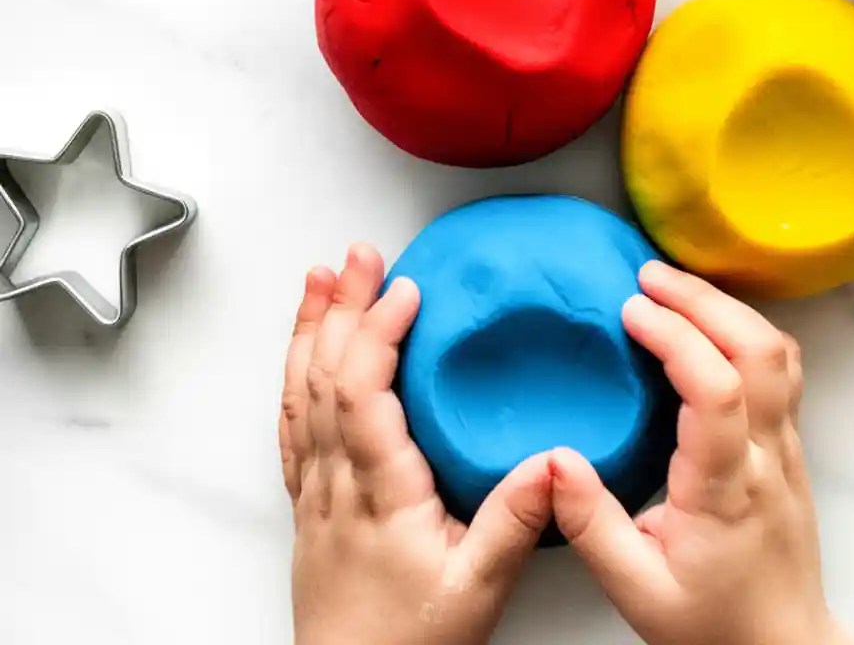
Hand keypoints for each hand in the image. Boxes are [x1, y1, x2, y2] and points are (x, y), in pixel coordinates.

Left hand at [279, 244, 551, 644]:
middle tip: (360, 255)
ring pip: (300, 394)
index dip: (376, 334)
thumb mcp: (478, 587)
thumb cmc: (411, 643)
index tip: (407, 291)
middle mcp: (337, 483)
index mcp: (379, 493)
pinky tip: (302, 354)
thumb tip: (553, 460)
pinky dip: (295, 375)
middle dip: (341, 308)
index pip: (362, 394)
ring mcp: (317, 491)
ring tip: (321, 279)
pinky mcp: (313, 502)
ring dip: (308, 331)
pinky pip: (292, 423)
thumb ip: (514, 522)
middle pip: (324, 377)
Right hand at [549, 261, 849, 644]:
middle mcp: (767, 458)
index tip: (632, 309)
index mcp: (726, 490)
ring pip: (780, 354)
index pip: (715, 390)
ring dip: (729, 311)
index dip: (677, 337)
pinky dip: (744, 333)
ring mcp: (786, 449)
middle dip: (705, 301)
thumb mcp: (636, 589)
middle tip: (648, 276)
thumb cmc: (712, 625)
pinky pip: (780, 371)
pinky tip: (707, 328)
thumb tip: (553, 460)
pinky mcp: (788, 449)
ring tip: (674, 290)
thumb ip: (591, 525)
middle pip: (760, 351)